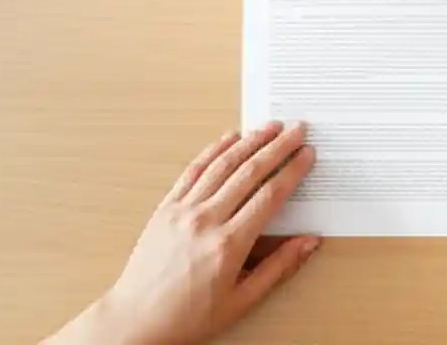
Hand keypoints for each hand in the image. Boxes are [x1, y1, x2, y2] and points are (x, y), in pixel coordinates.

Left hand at [45, 121, 320, 344]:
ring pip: (222, 164)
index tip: (306, 156)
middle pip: (250, 172)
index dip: (292, 171)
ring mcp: (183, 210)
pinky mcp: (165, 208)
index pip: (270, 195)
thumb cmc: (188, 317)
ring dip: (249, 141)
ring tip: (268, 127)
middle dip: (277, 147)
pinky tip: (227, 138)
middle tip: (296, 131)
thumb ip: (279, 267)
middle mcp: (205, 221)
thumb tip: (308, 243)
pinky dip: (212, 150)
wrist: (137, 320)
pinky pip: (192, 171)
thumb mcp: (242, 299)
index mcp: (228, 245)